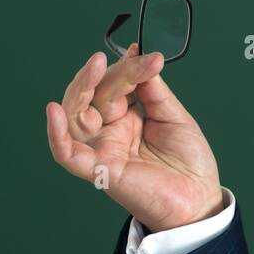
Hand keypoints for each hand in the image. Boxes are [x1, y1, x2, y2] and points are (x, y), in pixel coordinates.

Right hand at [46, 44, 222, 232]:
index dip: (128, 68)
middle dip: (106, 74)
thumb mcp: (176, 119)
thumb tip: (142, 58)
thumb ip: (155, 92)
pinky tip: (54, 111)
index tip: (147, 54)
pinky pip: (67, 154)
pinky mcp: (98, 170)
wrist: (199, 200)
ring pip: (75, 115)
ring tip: (96, 65)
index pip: (117, 86)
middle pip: (94, 95)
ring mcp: (102, 149)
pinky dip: (56, 134)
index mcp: (127, 118)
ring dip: (81, 88)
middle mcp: (110, 131)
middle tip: (127, 58)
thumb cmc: (189, 163)